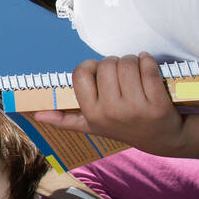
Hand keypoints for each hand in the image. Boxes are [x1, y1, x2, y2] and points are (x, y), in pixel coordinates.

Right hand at [34, 53, 186, 155]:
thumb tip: (37, 114)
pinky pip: (147, 67)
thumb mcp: (93, 126)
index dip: (90, 67)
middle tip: (121, 74)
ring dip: (132, 60)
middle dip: (114, 63)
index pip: (81, 73)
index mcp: (92, 114)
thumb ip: (65, 119)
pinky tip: (147, 65)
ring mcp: (135, 107)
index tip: (100, 73)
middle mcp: (111, 111)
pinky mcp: (157, 102)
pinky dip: (148, 60)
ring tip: (135, 71)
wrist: (161, 138)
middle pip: (106, 64)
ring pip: (127, 62)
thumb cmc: (123, 127)